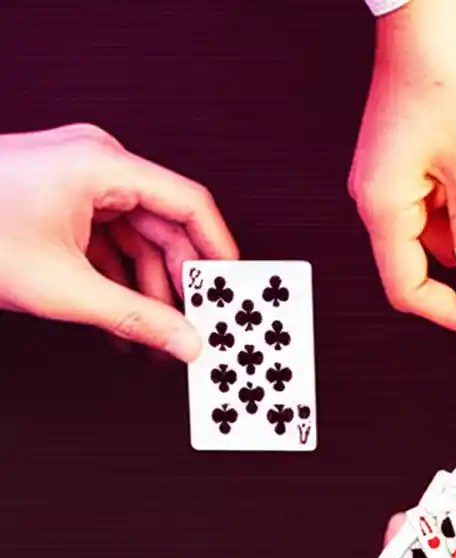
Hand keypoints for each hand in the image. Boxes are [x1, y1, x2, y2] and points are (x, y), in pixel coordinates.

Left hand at [0, 124, 237, 360]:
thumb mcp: (63, 289)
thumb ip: (136, 317)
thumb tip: (181, 338)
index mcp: (103, 165)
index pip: (191, 204)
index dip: (220, 251)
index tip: (237, 287)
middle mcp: (95, 162)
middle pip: (165, 224)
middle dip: (180, 280)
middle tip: (196, 320)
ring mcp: (75, 176)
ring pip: (136, 234)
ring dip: (147, 285)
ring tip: (155, 332)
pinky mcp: (58, 195)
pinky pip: (107, 235)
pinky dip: (117, 274)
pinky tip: (121, 316)